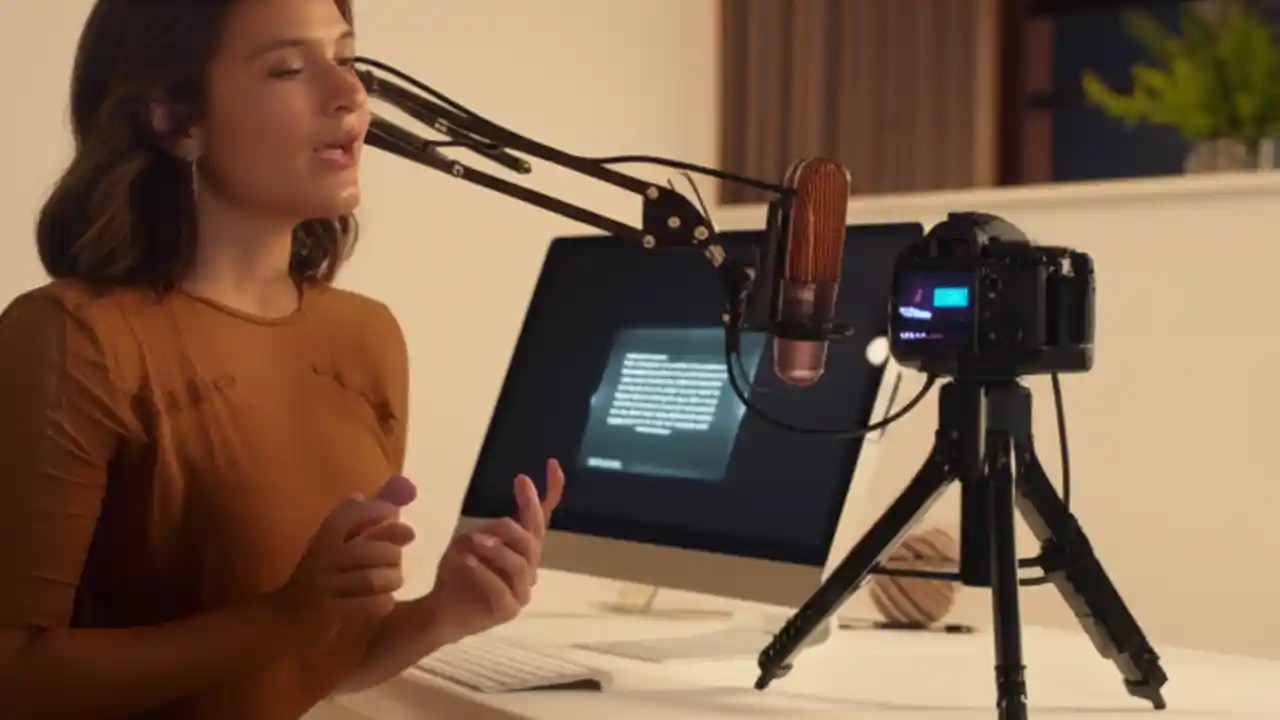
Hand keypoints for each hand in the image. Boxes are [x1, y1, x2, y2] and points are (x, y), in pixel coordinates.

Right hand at [269, 475, 417, 643]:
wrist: (282, 620)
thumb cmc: (316, 579)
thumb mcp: (334, 548)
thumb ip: (356, 523)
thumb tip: (362, 493)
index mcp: (322, 539)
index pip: (348, 515)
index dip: (375, 509)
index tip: (394, 513)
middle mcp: (320, 560)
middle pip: (367, 550)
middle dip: (392, 553)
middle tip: (396, 561)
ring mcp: (322, 588)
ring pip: (371, 579)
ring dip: (391, 579)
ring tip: (393, 582)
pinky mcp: (327, 614)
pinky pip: (367, 605)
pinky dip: (383, 602)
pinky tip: (384, 602)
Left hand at [424, 458, 564, 642]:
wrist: (439, 611)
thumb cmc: (457, 574)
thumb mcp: (468, 541)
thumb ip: (488, 531)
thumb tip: (502, 526)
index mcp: (521, 547)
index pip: (541, 519)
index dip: (551, 491)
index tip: (552, 463)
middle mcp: (527, 566)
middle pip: (535, 536)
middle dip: (528, 508)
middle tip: (517, 488)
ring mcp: (521, 590)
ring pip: (520, 562)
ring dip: (497, 547)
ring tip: (473, 540)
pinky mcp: (508, 609)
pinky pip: (501, 588)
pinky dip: (483, 572)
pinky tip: (466, 561)